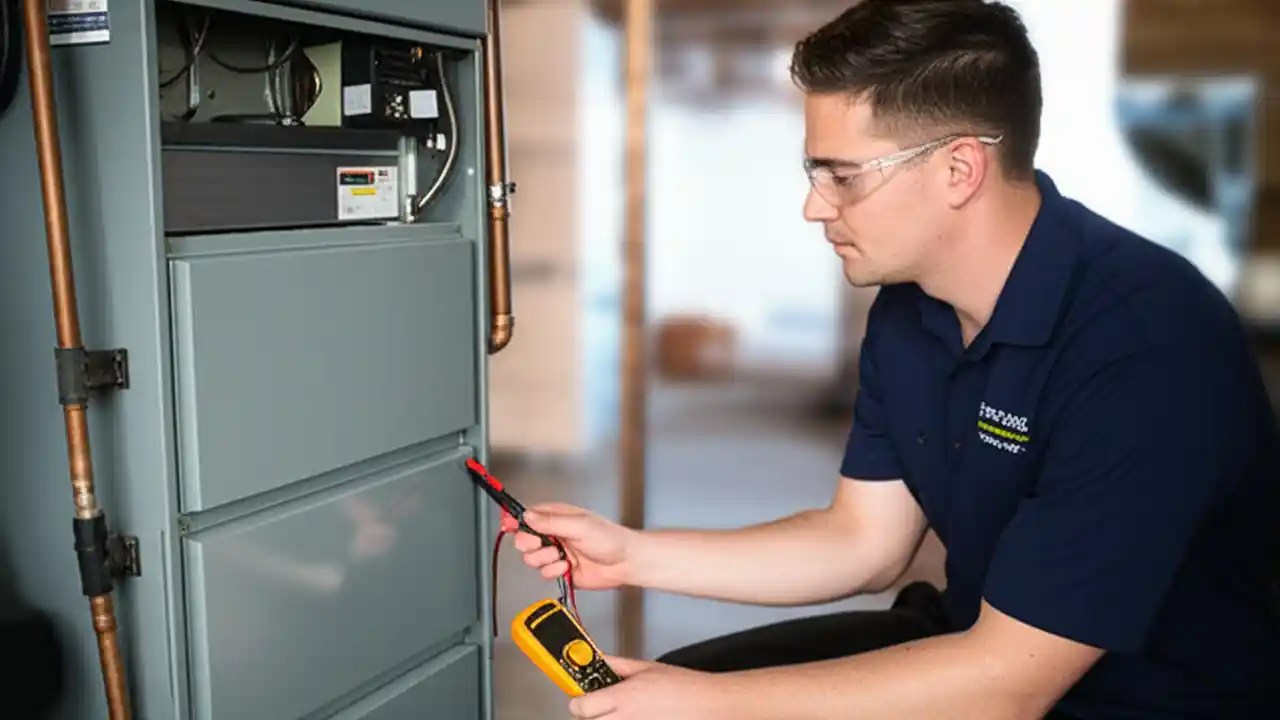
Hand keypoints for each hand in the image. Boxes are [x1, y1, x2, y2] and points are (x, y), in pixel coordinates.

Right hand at [502, 503, 637, 589]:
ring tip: (561, 556)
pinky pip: (543, 573)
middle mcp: (554, 533)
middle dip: (530, 544)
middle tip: (544, 544)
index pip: (528, 515)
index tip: (508, 524)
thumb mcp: (579, 525)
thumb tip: (528, 516)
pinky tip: (567, 567)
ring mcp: (556, 552)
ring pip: (531, 558)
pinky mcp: (559, 569)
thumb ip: (551, 522)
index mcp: (557, 516)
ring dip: (544, 559)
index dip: (516, 520)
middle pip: (523, 539)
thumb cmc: (610, 538)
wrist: (625, 563)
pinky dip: (554, 571)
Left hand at [568, 656, 734, 719]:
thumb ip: (617, 664)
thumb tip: (598, 658)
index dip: (578, 702)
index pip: (580, 707)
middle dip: (591, 715)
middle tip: (601, 708)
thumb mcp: (646, 667)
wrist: (708, 704)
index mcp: (623, 697)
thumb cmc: (684, 687)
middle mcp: (625, 719)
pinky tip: (637, 718)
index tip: (581, 698)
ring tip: (620, 713)